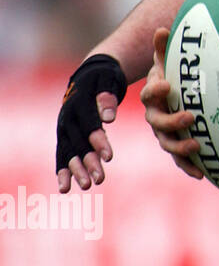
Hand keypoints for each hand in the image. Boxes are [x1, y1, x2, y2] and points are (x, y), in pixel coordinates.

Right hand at [56, 53, 126, 191]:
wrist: (88, 77)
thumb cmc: (103, 78)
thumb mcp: (107, 80)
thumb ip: (107, 98)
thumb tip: (109, 117)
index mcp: (79, 103)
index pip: (90, 125)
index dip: (98, 141)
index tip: (109, 157)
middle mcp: (68, 118)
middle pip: (78, 143)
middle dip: (88, 161)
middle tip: (99, 179)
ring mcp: (64, 128)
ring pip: (69, 152)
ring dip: (76, 170)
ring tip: (87, 186)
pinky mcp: (66, 136)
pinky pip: (62, 155)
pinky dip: (63, 171)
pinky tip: (65, 188)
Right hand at [140, 28, 205, 180]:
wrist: (170, 96)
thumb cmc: (173, 76)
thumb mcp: (168, 62)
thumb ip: (164, 48)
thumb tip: (162, 28)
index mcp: (153, 96)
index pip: (149, 93)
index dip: (156, 89)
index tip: (167, 84)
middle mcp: (154, 117)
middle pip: (158, 122)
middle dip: (173, 121)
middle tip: (190, 117)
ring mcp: (164, 134)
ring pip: (168, 143)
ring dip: (180, 147)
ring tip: (196, 146)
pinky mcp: (176, 147)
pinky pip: (180, 160)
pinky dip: (189, 167)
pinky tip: (202, 175)